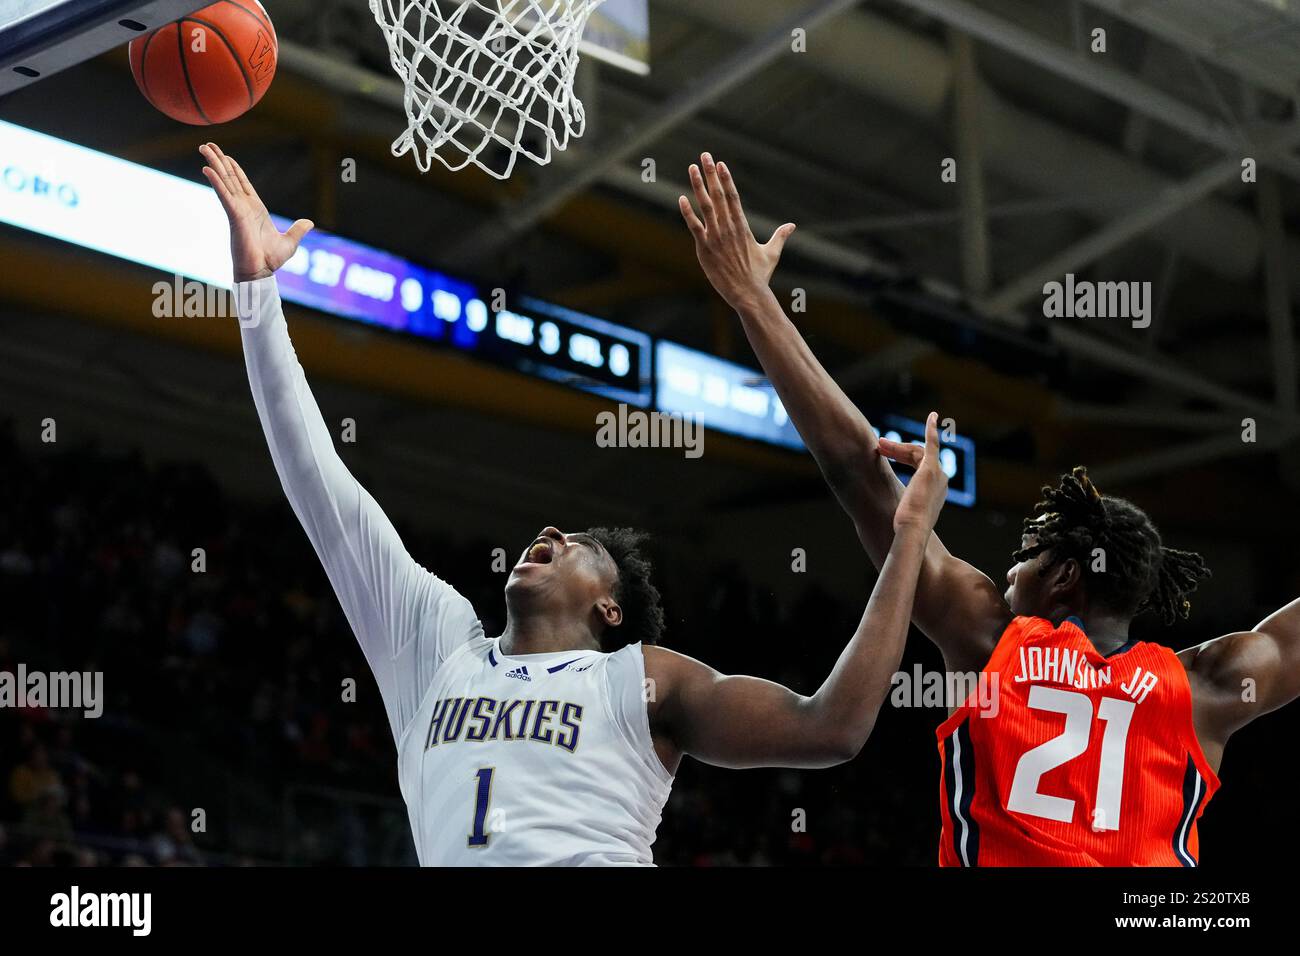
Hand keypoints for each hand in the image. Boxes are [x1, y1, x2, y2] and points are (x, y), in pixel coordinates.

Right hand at [200, 143, 312, 282]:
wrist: (261, 272)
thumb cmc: (271, 259)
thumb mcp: (290, 242)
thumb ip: (298, 230)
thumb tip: (309, 223)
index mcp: (255, 209)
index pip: (242, 183)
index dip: (234, 168)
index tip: (225, 155)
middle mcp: (243, 206)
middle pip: (229, 178)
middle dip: (220, 160)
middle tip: (207, 144)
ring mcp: (237, 210)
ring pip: (224, 182)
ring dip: (214, 164)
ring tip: (204, 148)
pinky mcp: (234, 216)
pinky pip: (224, 195)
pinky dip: (216, 182)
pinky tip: (207, 169)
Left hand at [678, 152, 795, 312]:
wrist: (748, 294)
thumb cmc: (760, 275)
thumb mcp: (772, 253)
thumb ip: (780, 236)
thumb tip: (792, 226)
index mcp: (743, 226)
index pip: (733, 196)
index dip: (726, 178)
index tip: (720, 163)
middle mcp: (729, 228)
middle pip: (719, 195)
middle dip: (711, 173)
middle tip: (705, 155)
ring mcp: (716, 237)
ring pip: (705, 206)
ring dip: (698, 185)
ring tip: (692, 168)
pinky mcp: (705, 249)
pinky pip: (694, 227)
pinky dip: (688, 212)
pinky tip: (682, 198)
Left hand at [879, 412, 948, 534]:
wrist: (911, 530)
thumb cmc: (904, 528)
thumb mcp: (902, 514)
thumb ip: (900, 507)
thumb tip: (887, 518)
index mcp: (936, 491)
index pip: (920, 467)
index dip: (904, 457)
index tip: (892, 453)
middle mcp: (942, 481)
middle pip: (918, 456)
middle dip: (897, 450)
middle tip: (879, 446)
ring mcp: (938, 474)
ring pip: (916, 451)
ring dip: (897, 447)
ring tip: (880, 444)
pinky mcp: (931, 468)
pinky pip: (932, 443)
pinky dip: (932, 428)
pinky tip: (933, 416)